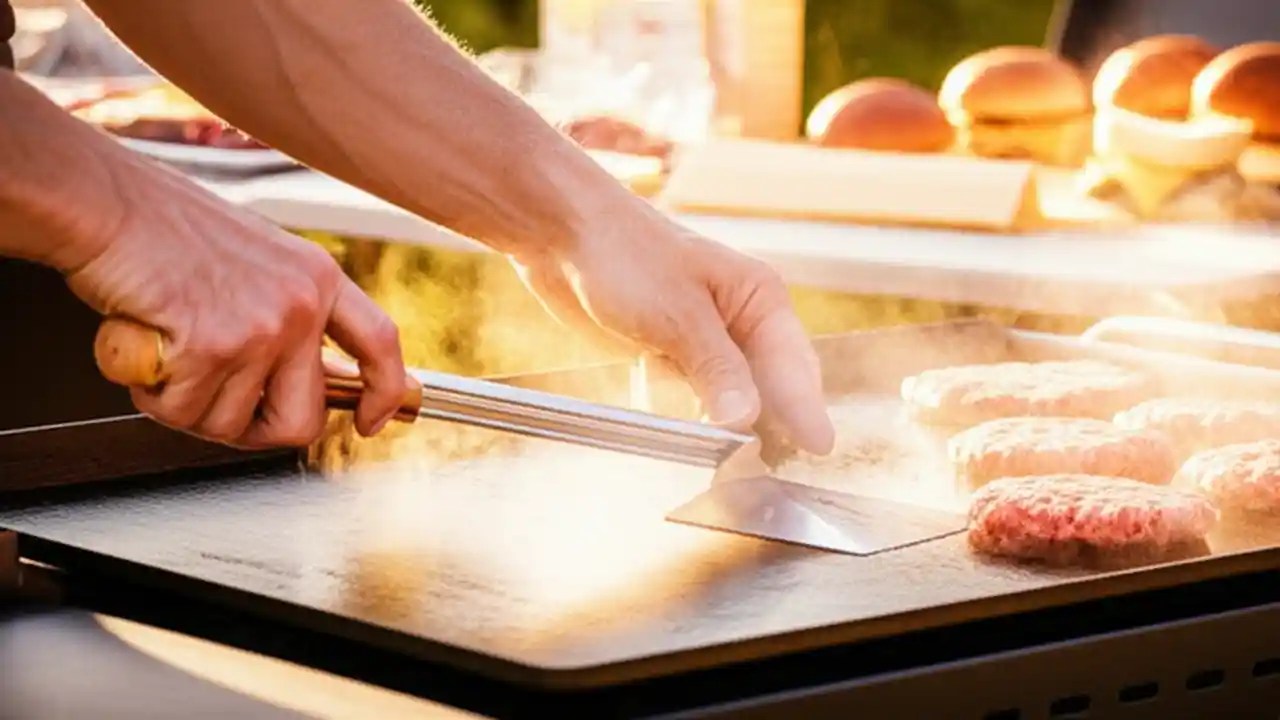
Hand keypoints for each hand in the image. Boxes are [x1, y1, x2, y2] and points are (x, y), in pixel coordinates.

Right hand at [61, 162, 406, 448]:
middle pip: (301, 420)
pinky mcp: (210, 348)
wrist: (104, 202)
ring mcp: (260, 329)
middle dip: (255, 429)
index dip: (384, 393)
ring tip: (167, 353)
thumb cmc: (163, 229)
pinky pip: (182, 412)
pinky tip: (145, 349)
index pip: (380, 344)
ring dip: (187, 405)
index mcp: (318, 277)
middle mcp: (300, 305)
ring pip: (230, 424)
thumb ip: (287, 313)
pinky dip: (153, 395)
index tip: (372, 421)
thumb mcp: (257, 260)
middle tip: (215, 404)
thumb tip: (300, 377)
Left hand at [512, 196, 835, 455]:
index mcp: (758, 297)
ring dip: (730, 427)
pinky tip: (694, 441)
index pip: (794, 365)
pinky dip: (694, 418)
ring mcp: (705, 340)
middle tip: (774, 470)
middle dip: (772, 425)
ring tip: (739, 466)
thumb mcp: (678, 316)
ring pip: (731, 397)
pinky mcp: (671, 353)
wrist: (562, 234)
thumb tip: (748, 420)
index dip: (805, 409)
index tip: (817, 448)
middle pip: (769, 386)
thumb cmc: (626, 253)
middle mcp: (740, 320)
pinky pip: (693, 397)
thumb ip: (717, 370)